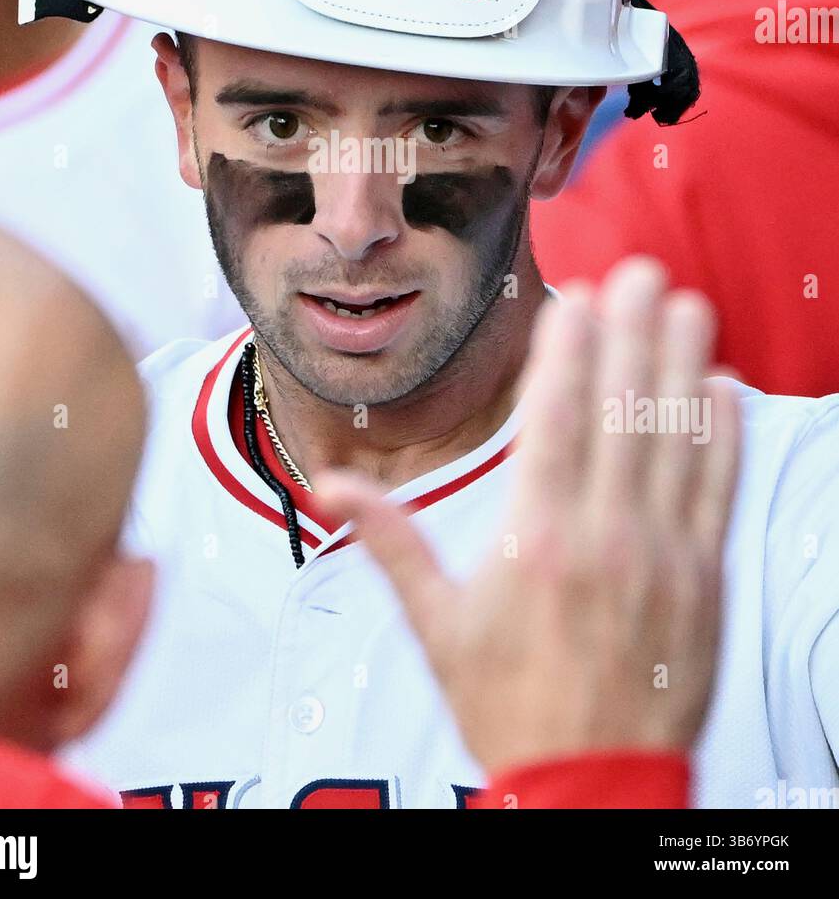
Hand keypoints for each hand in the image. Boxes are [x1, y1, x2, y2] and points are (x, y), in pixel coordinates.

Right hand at [315, 258, 739, 775]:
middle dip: (633, 333)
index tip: (579, 299)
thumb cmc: (509, 706)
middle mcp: (603, 537)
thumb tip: (332, 487)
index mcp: (534, 541)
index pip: (554, 422)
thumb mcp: (437, 627)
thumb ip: (391, 543)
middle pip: (622, 413)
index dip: (570, 352)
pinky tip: (723, 389)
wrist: (591, 786)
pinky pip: (718, 493)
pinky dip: (723, 437)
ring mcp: (662, 556)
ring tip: (687, 303)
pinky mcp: (704, 580)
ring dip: (683, 365)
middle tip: (641, 270)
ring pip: (677, 441)